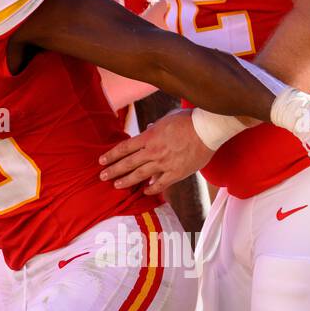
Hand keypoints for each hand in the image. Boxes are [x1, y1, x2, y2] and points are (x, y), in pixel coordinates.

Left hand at [99, 109, 213, 194]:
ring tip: (116, 185)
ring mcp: (165, 163)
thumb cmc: (188, 120)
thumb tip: (148, 127)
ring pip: (140, 175)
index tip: (102, 160)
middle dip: (113, 170)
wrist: (208, 129)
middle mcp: (154, 151)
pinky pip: (161, 184)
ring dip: (126, 180)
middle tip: (102, 176)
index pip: (125, 148)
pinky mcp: (177, 173)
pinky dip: (152, 188)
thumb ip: (155, 126)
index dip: (112, 155)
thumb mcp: (166, 119)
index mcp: (149, 136)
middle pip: (128, 163)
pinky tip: (145, 191)